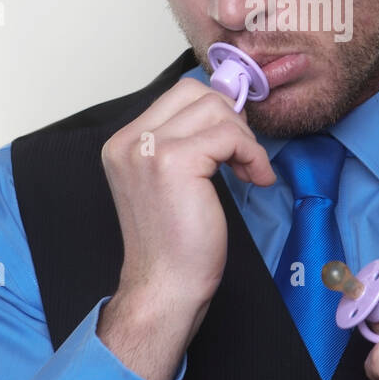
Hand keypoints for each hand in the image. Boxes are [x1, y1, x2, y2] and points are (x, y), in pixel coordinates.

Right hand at [97, 77, 275, 379]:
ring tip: (247, 170)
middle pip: (195, 92)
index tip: (233, 142)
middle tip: (243, 154)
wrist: (165, 286)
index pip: (178, 95)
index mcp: (123, 143)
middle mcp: (128, 141)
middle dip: (230, 118)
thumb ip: (181, 145)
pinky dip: (252, 154)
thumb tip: (224, 111)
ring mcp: (147, 149)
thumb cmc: (173, 244)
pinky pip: (229, 136)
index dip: (215, 112)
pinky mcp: (174, 161)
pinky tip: (255, 178)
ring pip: (214, 109)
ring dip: (243, 138)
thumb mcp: (168, 182)